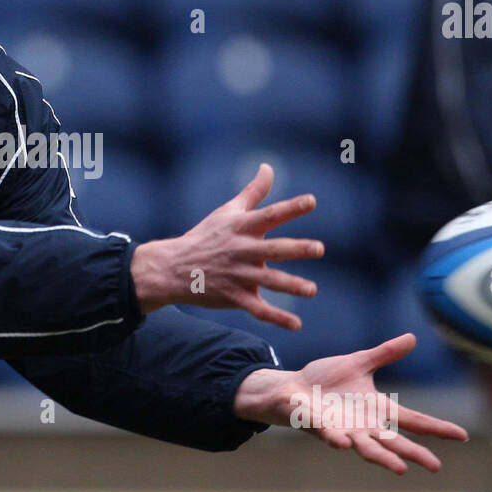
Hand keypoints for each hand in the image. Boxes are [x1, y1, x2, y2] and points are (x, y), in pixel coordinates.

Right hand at [130, 163, 323, 328]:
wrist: (173, 268)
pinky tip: (296, 325)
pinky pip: (257, 309)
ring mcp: (238, 275)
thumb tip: (268, 167)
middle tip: (318, 248)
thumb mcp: (228, 211)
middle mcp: (241, 250)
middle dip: (295, 249)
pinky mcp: (233, 296)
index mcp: (242, 228)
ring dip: (290, 285)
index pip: (270, 215)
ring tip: (311, 290)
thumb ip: (253, 191)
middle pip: (272, 249)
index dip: (290, 207)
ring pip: (268, 281)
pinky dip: (276, 318)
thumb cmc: (205, 236)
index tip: (311, 201)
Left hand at [232, 333, 468, 473]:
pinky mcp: (318, 425)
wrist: (291, 388)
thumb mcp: (358, 362)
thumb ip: (384, 354)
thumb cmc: (325, 380)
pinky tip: (344, 443)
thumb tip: (412, 338)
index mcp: (376, 409)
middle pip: (394, 442)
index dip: (436, 427)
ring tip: (399, 468)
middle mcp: (363, 425)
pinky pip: (328, 434)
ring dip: (380, 457)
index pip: (412, 419)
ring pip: (365, 446)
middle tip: (436, 466)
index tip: (462, 435)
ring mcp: (341, 429)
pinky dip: (336, 439)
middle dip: (414, 453)